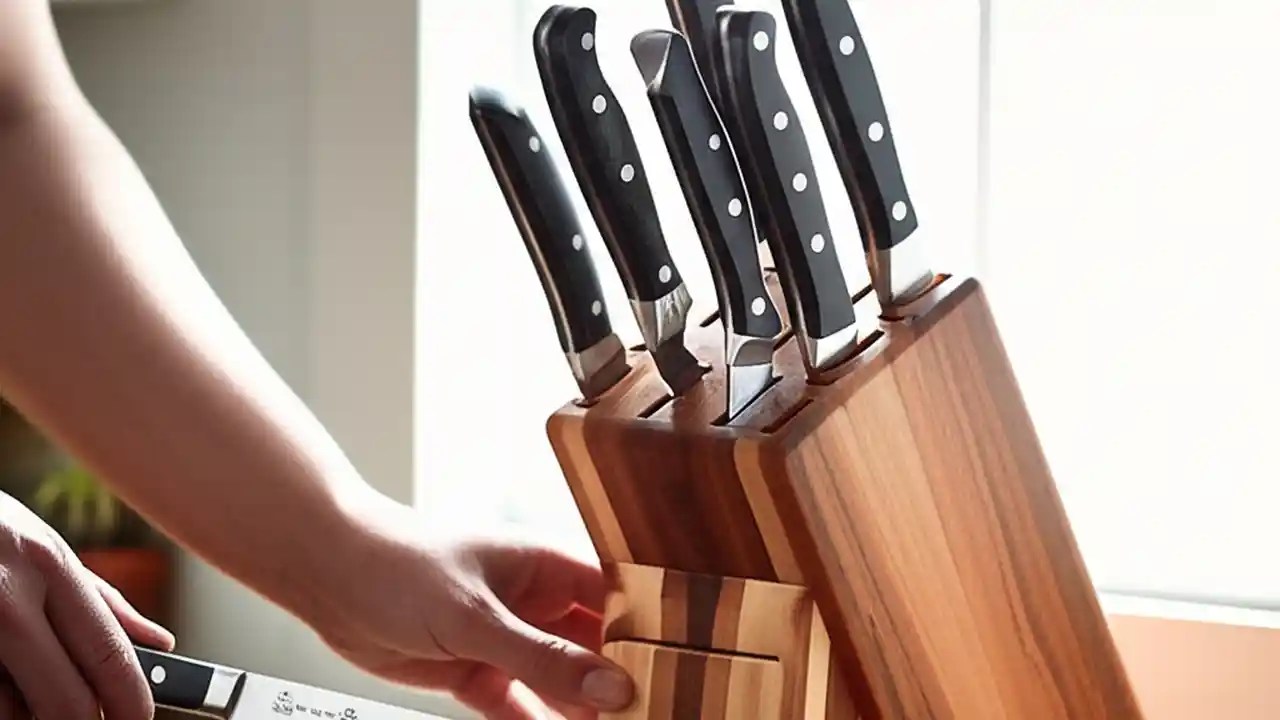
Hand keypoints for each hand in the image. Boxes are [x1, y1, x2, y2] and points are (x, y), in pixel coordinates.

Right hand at [0, 490, 174, 719]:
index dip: (130, 700)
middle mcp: (6, 598)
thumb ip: (100, 599)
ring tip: (23, 678)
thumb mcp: (43, 547)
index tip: (138, 719)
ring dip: (27, 713)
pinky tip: (1, 674)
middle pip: (66, 699)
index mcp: (47, 564)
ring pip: (13, 713)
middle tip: (87, 717)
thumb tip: (158, 642)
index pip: (107, 652)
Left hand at [307, 500, 633, 719]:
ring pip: (559, 682)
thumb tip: (612, 686)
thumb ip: (544, 658)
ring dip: (582, 710)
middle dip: (619, 680)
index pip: (618, 600)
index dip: (650, 633)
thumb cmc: (402, 566)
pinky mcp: (475, 671)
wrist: (329, 577)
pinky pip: (519, 705)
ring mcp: (506, 638)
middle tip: (653, 712)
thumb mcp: (478, 616)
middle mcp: (534, 602)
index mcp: (548, 566)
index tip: (679, 670)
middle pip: (594, 647)